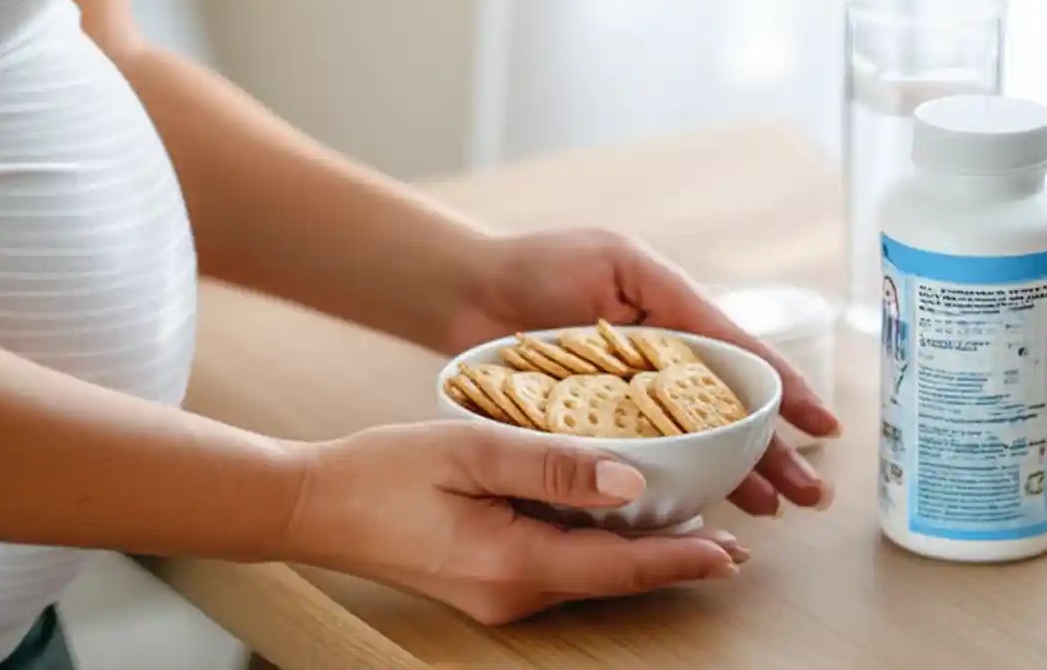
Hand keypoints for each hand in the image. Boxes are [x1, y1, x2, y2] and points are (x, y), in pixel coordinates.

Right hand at [283, 422, 743, 623]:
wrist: (315, 507)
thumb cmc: (383, 472)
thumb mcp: (470, 451)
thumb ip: (551, 465)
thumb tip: (630, 480)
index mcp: (513, 564)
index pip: (620, 568)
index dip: (681, 559)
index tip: (731, 551)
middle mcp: (513, 594)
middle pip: (613, 578)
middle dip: (673, 558)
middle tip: (731, 539)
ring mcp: (499, 595)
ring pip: (589, 574)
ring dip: (638, 553)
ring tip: (692, 527)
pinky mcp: (488, 583)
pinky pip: (560, 567)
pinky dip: (598, 547)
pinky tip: (615, 522)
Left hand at [449, 229, 839, 515]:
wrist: (466, 293)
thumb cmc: (542, 266)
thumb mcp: (621, 265)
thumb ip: (675, 302)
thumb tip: (730, 343)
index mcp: (675, 323)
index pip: (743, 362)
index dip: (787, 393)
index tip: (825, 428)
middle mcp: (660, 368)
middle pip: (729, 416)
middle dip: (774, 453)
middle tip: (809, 495)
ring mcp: (628, 403)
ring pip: (696, 446)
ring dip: (738, 476)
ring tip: (771, 511)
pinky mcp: (592, 430)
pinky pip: (643, 461)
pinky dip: (677, 484)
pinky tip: (704, 510)